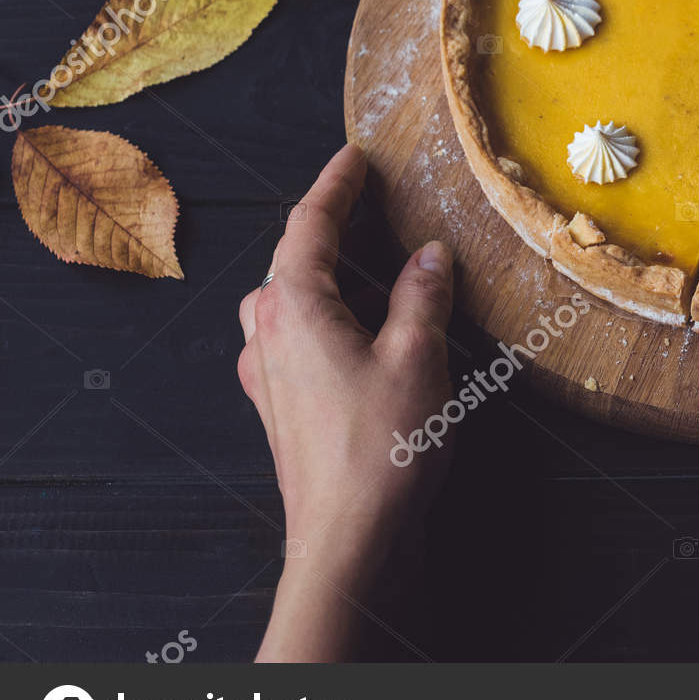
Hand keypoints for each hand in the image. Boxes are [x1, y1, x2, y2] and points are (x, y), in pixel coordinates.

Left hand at [238, 143, 453, 659]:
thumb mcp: (418, 356)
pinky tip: (364, 339)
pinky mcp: (281, 413)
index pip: (308, 225)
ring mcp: (268, 378)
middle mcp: (267, 335)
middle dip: (328, 231)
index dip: (335, 185)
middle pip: (291, 262)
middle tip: (371, 207)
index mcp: (293, 306)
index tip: (354, 155)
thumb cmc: (380, 451)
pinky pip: (295, 344)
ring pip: (288, 305)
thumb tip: (429, 255)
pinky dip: (327, 323)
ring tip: (377, 274)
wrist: (348, 544)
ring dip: (326, 280)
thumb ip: (422, 295)